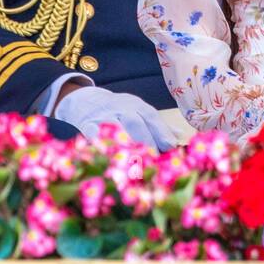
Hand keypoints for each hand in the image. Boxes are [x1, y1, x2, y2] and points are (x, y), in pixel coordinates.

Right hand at [53, 86, 178, 151]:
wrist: (84, 100)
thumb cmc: (118, 112)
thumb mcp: (138, 112)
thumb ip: (157, 125)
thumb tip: (179, 136)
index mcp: (136, 105)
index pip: (151, 116)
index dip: (161, 132)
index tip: (169, 147)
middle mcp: (120, 107)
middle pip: (135, 122)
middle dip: (146, 141)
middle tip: (154, 159)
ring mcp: (102, 115)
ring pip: (115, 128)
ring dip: (126, 145)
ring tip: (136, 163)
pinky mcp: (86, 125)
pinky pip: (94, 135)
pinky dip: (102, 145)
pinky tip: (110, 157)